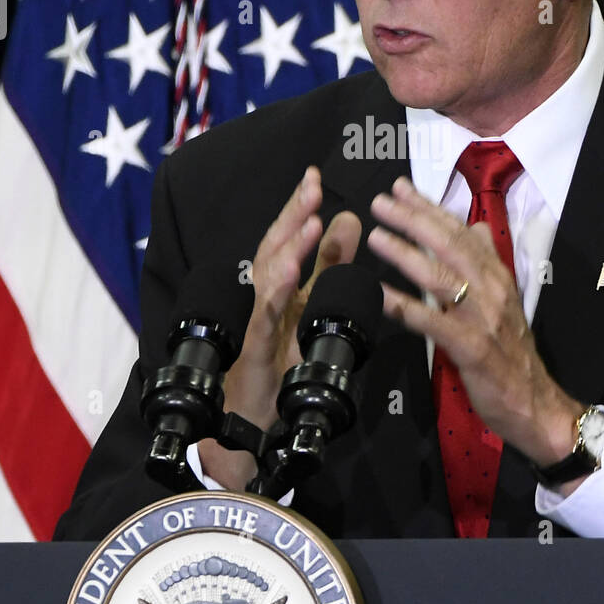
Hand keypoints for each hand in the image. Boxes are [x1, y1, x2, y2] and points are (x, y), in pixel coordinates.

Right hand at [198, 166, 361, 487]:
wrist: (255, 427)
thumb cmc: (280, 366)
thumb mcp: (313, 308)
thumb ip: (330, 267)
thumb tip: (348, 219)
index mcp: (280, 287)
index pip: (287, 239)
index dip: (300, 207)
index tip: (315, 176)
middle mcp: (264, 299)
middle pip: (272, 248)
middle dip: (292, 215)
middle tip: (312, 185)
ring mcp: (256, 323)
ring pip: (265, 278)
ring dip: (287, 246)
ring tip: (308, 219)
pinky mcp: (255, 351)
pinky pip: (264, 318)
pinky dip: (275, 293)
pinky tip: (290, 274)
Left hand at [367, 176, 581, 470]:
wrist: (535, 402)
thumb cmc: (513, 351)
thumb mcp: (505, 299)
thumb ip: (487, 262)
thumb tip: (476, 227)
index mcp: (496, 275)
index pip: (460, 231)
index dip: (429, 208)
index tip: (400, 188)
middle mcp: (491, 290)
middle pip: (449, 246)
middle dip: (413, 220)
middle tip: (381, 202)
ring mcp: (482, 318)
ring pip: (440, 277)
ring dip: (406, 254)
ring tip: (377, 237)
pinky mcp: (471, 348)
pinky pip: (433, 323)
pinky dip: (405, 307)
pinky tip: (380, 295)